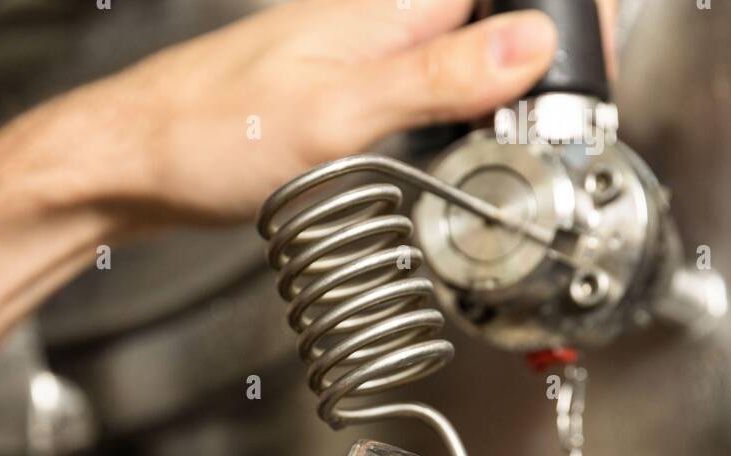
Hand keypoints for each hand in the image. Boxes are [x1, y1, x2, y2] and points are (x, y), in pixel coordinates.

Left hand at [70, 0, 562, 224]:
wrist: (135, 164)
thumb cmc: (209, 137)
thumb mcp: (338, 116)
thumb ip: (437, 79)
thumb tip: (533, 45)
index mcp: (395, 3)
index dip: (567, 18)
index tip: (595, 68)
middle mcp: (386, 19)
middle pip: (498, 20)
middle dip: (542, 68)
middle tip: (560, 127)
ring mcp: (367, 55)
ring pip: (465, 58)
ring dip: (500, 99)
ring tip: (518, 149)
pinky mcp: (348, 92)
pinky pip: (426, 94)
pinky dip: (454, 123)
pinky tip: (455, 158)